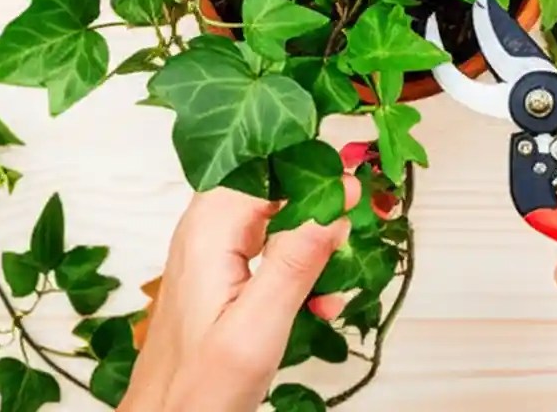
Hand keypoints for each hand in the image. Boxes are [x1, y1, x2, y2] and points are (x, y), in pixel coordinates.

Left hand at [119, 177, 359, 411]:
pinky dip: (300, 266)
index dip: (316, 172)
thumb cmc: (199, 388)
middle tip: (356, 235)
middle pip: (275, 186)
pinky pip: (270, 247)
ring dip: (315, 242)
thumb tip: (338, 201)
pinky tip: (318, 301)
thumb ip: (296, 261)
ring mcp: (212, 249)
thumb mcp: (257, 327)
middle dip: (320, 207)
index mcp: (210, 229)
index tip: (357, 192)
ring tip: (334, 285)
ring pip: (278, 216)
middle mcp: (207, 228)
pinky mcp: (220, 271)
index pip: (271, 167)